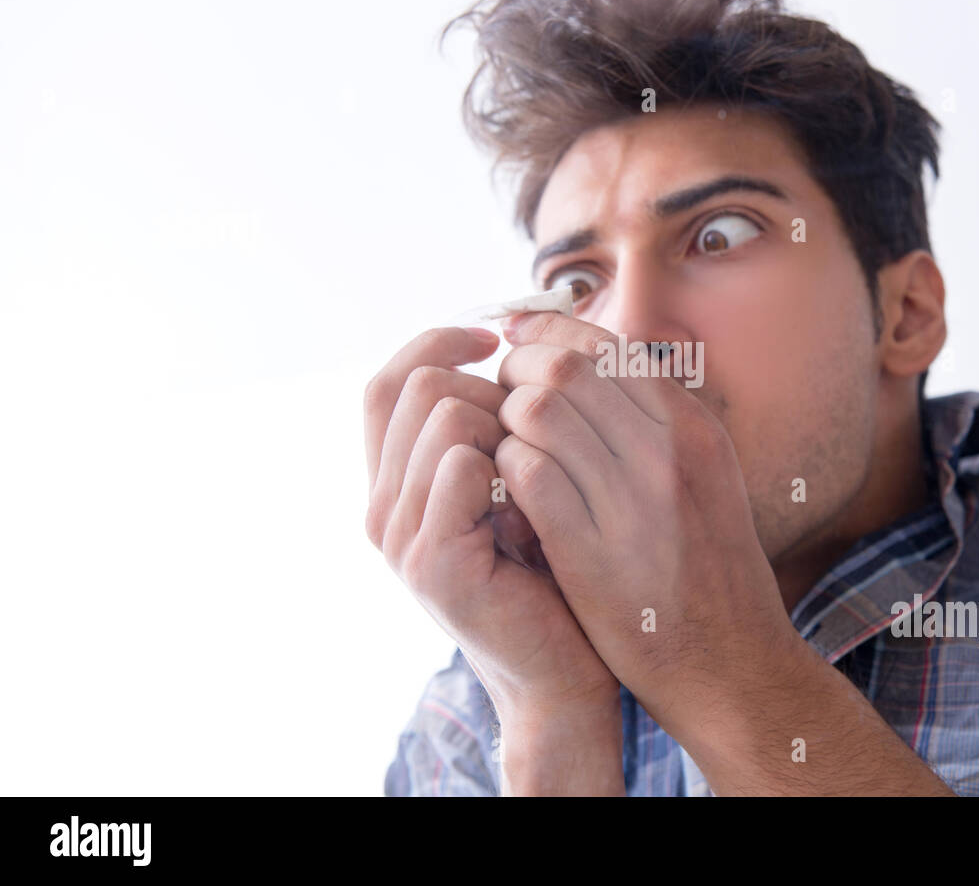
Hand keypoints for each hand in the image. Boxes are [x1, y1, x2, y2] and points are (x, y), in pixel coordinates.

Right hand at [364, 325, 620, 721]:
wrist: (565, 669)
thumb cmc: (554, 572)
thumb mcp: (516, 484)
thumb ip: (494, 428)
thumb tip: (509, 343)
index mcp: (396, 484)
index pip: (390, 381)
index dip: (438, 342)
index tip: (496, 340)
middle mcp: (382, 507)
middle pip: (421, 386)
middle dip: (492, 393)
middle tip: (535, 444)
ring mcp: (399, 537)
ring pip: (448, 416)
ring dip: (510, 431)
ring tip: (539, 484)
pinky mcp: (432, 562)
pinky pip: (463, 463)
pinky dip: (515, 466)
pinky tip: (538, 510)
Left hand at [493, 312, 798, 735]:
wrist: (732, 666)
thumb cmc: (709, 570)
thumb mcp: (706, 480)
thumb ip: (658, 423)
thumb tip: (598, 362)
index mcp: (696, 430)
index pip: (610, 347)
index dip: (551, 335)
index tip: (518, 339)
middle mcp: (670, 453)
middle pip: (569, 368)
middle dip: (519, 370)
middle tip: (499, 392)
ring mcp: (633, 502)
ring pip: (539, 412)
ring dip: (504, 419)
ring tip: (501, 441)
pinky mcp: (593, 552)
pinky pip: (528, 473)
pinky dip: (503, 467)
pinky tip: (504, 485)